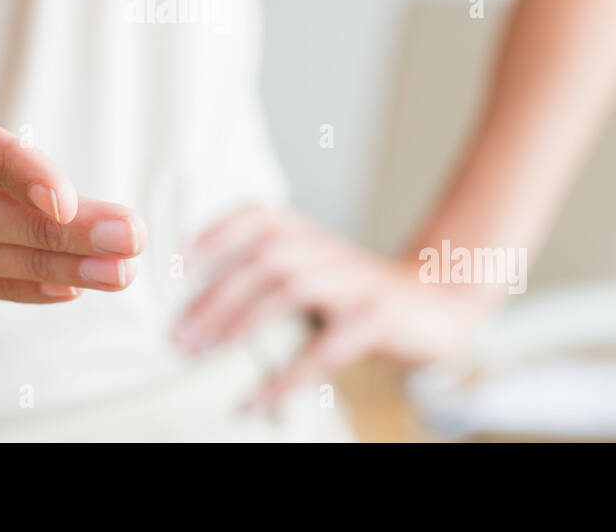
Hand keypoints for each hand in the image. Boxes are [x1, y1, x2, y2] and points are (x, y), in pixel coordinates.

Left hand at [173, 205, 491, 409]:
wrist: (438, 304)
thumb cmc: (355, 295)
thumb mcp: (314, 272)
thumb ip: (269, 277)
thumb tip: (193, 308)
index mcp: (307, 234)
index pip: (258, 216)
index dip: (216, 233)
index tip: (177, 262)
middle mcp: (328, 249)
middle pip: (265, 258)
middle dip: (215, 295)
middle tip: (177, 336)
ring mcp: (355, 281)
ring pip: (290, 288)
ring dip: (239, 323)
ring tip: (202, 355)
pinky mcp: (377, 318)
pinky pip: (326, 347)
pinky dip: (286, 375)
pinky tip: (255, 400)